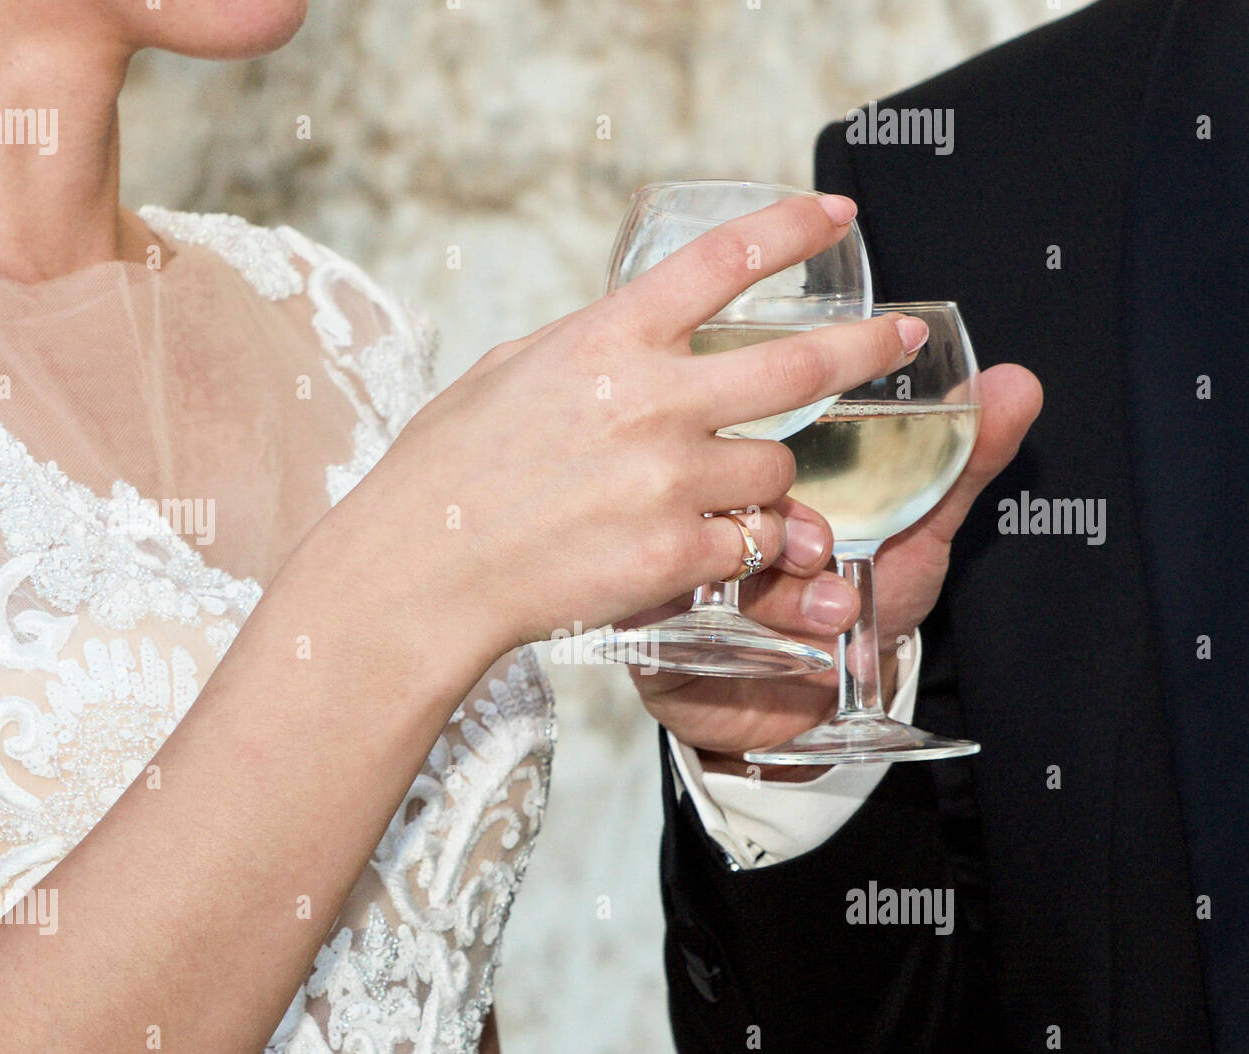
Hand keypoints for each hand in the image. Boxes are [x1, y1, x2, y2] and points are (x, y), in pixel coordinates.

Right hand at [371, 194, 929, 659]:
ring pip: (776, 470)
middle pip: (799, 365)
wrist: (422, 572)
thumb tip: (638, 331)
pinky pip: (749, 543)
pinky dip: (734, 547)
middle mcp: (652, 399)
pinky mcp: (676, 555)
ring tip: (702, 498)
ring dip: (760, 481)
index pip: (722, 262)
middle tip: (896, 337)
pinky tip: (687, 549)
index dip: (793, 229)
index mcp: (607, 339)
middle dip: (864, 346)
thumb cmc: (449, 474)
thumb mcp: (508, 374)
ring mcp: (670, 480)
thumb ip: (589, 348)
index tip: (836, 216)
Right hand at [627, 363, 1043, 775]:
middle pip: (716, 512)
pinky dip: (742, 654)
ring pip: (703, 577)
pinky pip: (674, 641)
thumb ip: (961, 462)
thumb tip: (1018, 384)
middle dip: (779, 543)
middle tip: (829, 561)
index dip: (782, 479)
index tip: (832, 526)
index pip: (743, 448)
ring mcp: (678, 584)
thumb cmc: (865, 604)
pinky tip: (799, 662)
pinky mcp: (658, 649)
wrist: (831, 705)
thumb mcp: (917, 529)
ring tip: (837, 615)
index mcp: (758, 483)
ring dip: (777, 601)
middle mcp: (710, 527)